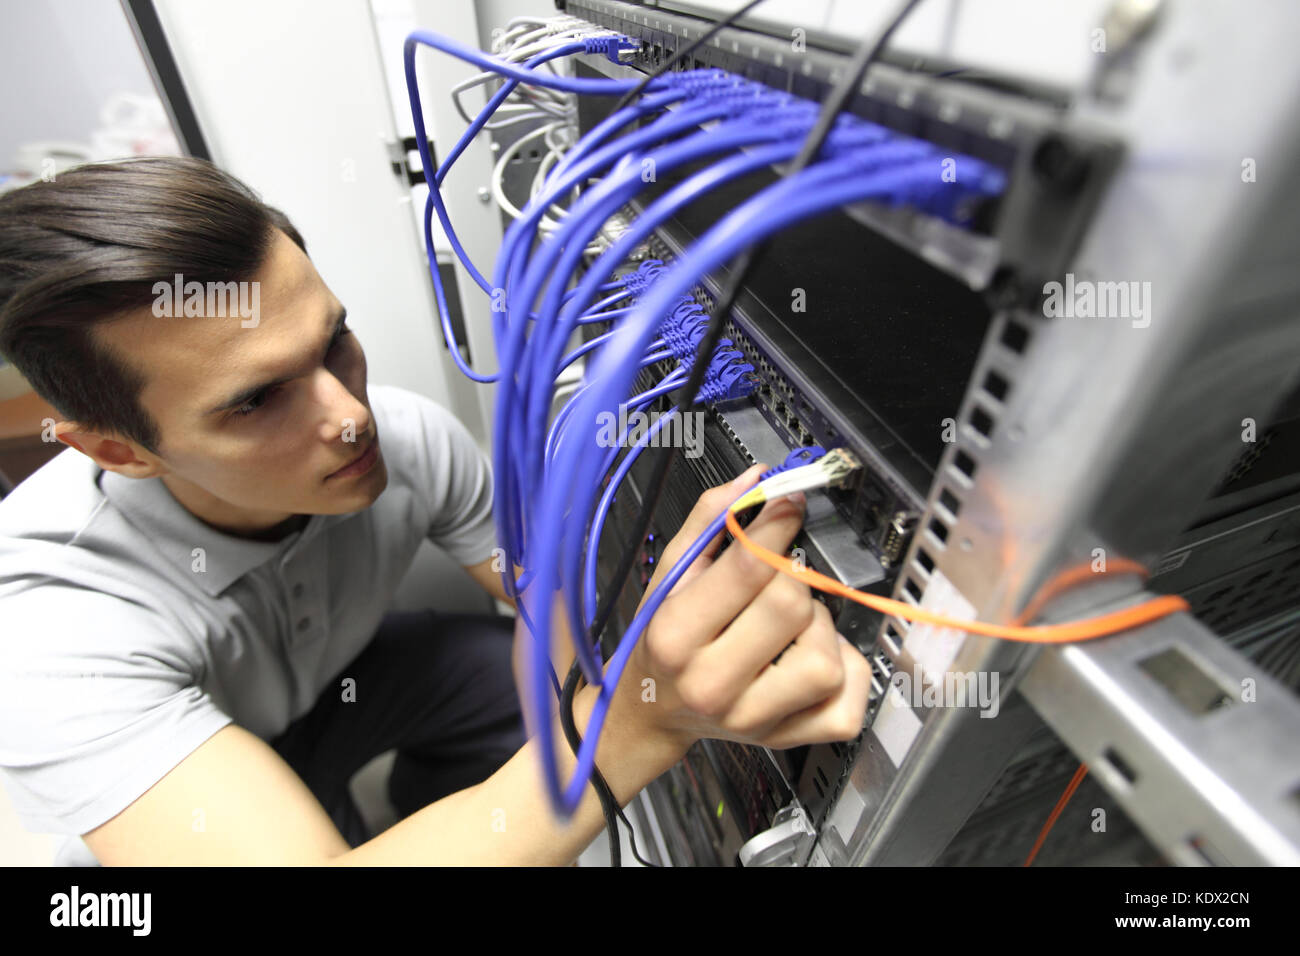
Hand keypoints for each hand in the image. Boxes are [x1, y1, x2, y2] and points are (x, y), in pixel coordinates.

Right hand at [623, 464, 871, 752]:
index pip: (749, 567)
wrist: (652, 711)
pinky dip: (844, 672)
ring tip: (789, 624)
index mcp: (676, 636)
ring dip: (818, 626)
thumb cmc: (663, 638)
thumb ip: (711, 519)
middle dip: (792, 576)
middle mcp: (712, 684)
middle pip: (792, 605)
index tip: (788, 504)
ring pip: (825, 656)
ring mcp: (753, 719)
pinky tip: (812, 655)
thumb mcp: (670, 572)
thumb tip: (759, 479)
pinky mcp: (787, 739)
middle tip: (777, 576)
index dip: (779, 523)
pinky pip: (847, 702)